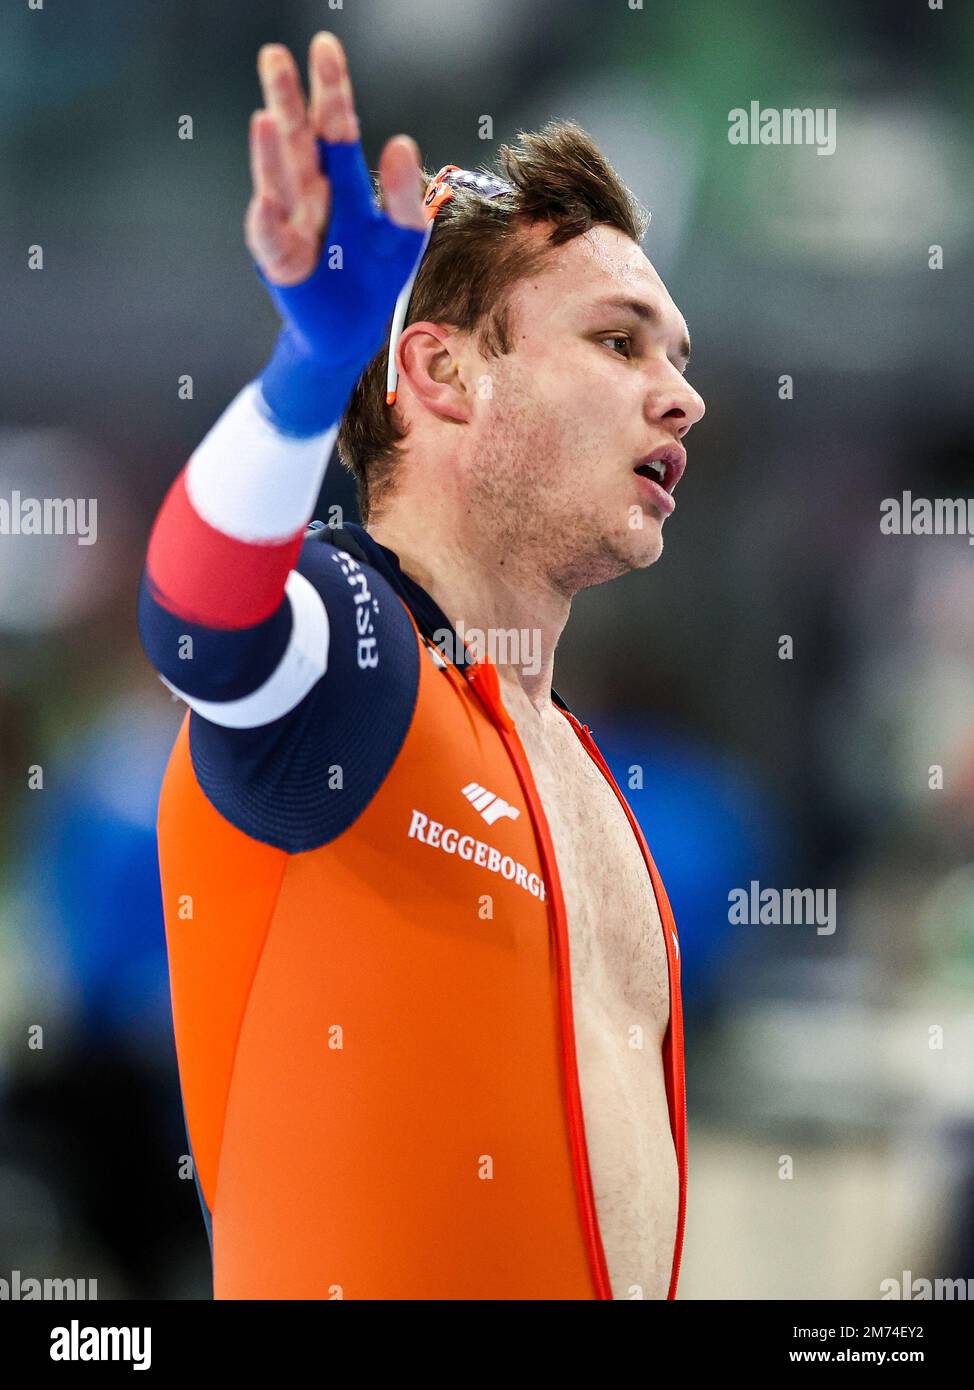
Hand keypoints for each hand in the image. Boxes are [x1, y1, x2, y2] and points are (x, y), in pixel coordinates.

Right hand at [245, 31, 425, 287]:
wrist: (349, 330)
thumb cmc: (373, 275)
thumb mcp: (402, 233)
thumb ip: (403, 192)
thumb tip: (401, 142)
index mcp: (339, 179)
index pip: (335, 128)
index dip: (331, 90)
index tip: (325, 47)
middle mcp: (308, 194)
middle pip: (297, 141)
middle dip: (287, 99)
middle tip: (275, 56)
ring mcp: (290, 225)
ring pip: (279, 181)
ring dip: (271, 152)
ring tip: (267, 119)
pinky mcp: (281, 262)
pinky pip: (273, 239)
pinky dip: (269, 221)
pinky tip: (268, 202)